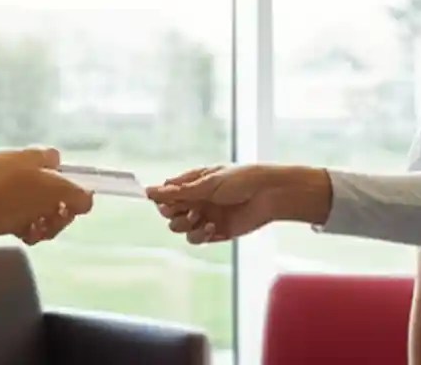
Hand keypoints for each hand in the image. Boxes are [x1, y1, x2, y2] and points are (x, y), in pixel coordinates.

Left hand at [0, 147, 94, 309]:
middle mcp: (8, 166)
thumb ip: (77, 195)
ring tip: (38, 233)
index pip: (54, 159)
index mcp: (24, 156)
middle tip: (58, 222)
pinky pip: (8, 216)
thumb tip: (86, 201)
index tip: (71, 199)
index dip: (68, 179)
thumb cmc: (11, 197)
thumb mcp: (54, 192)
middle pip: (44, 187)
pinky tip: (23, 237)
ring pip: (27, 205)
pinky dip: (20, 227)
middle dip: (56, 207)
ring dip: (41, 220)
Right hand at [147, 164, 330, 243]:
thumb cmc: (242, 180)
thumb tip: (150, 191)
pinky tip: (211, 228)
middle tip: (189, 210)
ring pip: (180, 229)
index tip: (166, 202)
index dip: (163, 199)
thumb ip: (180, 192)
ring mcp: (205, 216)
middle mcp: (196, 200)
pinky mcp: (215, 232)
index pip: (166, 193)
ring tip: (201, 218)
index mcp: (194, 183)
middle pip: (169, 213)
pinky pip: (196, 239)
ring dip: (186, 226)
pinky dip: (200, 235)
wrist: (270, 195)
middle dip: (174, 214)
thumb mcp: (209, 183)